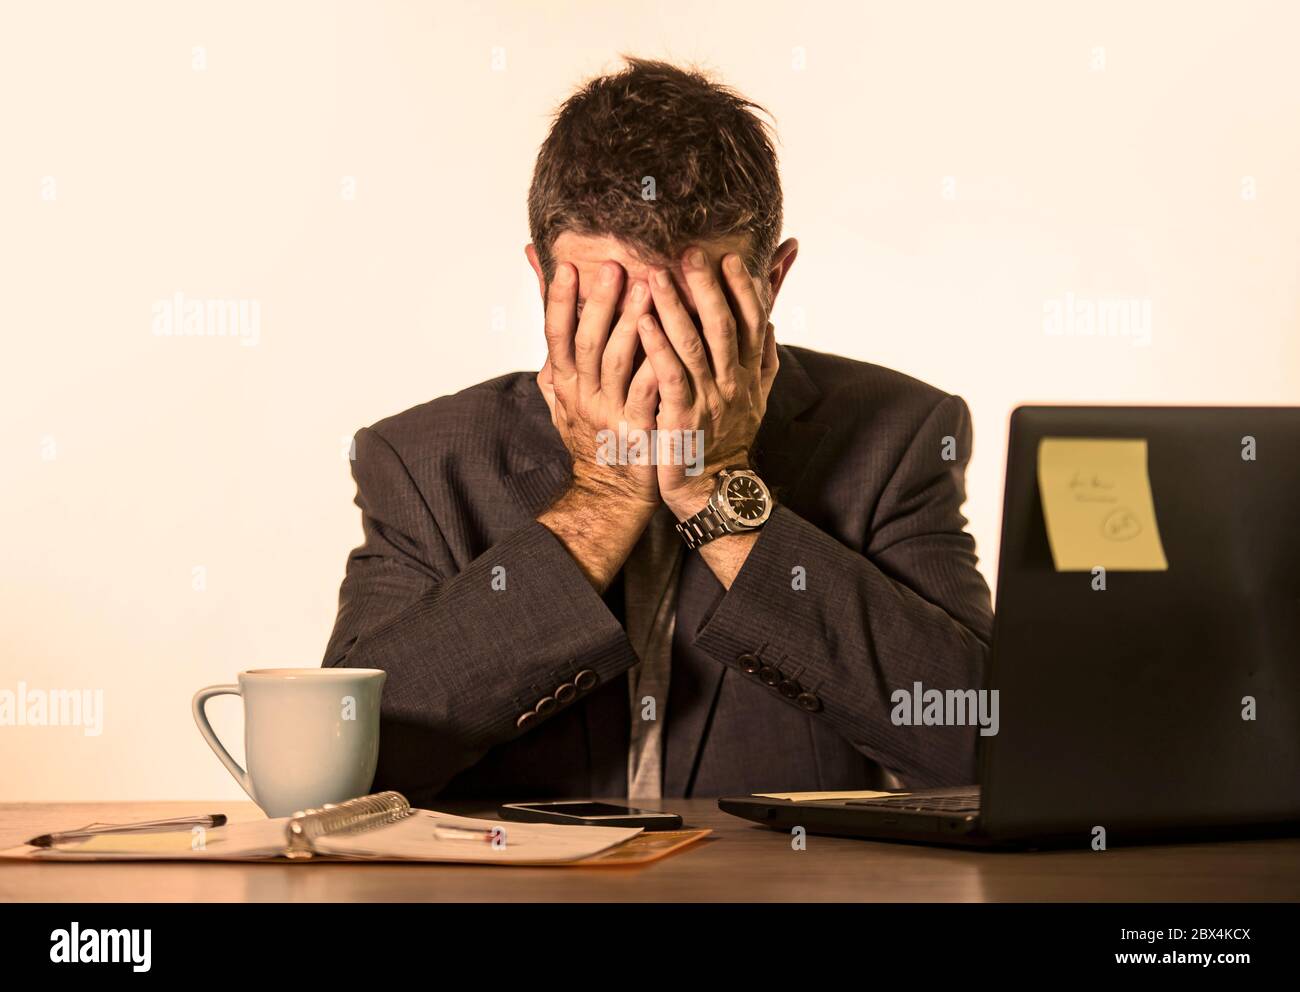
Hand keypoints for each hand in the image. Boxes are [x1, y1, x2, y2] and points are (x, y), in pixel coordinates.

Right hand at [539, 260, 659, 508]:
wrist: (610, 491)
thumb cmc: (593, 430)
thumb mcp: (564, 388)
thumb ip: (558, 340)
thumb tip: (538, 290)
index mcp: (566, 382)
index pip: (555, 334)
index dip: (557, 300)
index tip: (567, 266)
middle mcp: (583, 396)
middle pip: (586, 343)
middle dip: (598, 303)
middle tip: (613, 267)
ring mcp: (609, 414)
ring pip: (617, 364)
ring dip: (630, 325)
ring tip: (647, 290)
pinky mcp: (637, 433)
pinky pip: (645, 397)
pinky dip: (653, 370)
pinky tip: (666, 345)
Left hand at [636, 249, 778, 518]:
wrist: (714, 490)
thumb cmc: (727, 439)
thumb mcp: (754, 397)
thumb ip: (763, 358)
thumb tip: (772, 321)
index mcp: (747, 373)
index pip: (750, 322)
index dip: (742, 289)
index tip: (731, 257)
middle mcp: (731, 383)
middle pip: (722, 325)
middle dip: (707, 287)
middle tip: (690, 253)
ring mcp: (707, 401)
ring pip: (693, 345)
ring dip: (675, 308)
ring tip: (655, 276)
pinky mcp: (681, 419)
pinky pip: (669, 377)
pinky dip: (657, 348)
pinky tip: (642, 322)